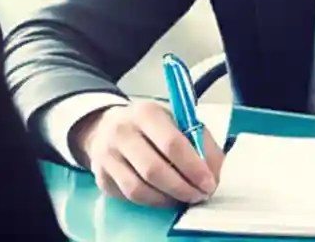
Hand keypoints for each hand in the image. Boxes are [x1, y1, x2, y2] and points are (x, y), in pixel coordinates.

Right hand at [70, 99, 223, 207]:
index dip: (193, 167)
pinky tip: (165, 197)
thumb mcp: (176, 121)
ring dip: (167, 200)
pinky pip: (129, 198)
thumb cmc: (150, 126)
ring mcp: (107, 156)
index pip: (171, 143)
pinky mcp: (101, 177)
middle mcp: (121, 132)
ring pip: (139, 189)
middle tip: (199, 196)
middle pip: (154, 170)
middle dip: (182, 188)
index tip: (209, 183)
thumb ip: (199, 141)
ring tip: (183, 198)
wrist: (107, 127)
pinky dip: (152, 202)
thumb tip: (214, 172)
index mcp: (145, 113)